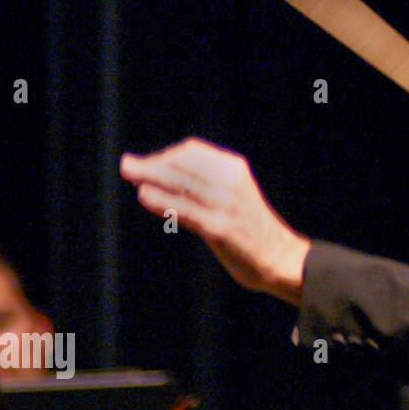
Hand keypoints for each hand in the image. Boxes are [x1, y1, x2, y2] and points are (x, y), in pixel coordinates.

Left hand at [119, 137, 310, 303]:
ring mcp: (226, 206)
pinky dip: (163, 202)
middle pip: (184, 165)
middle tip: (128, 165)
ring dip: (151, 177)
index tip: (147, 165)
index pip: (193, 152)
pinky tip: (145, 197)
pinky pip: (186, 211)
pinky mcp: (220, 229)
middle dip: (152, 164)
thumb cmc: (250, 229)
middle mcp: (231, 183)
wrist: (280, 258)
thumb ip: (205, 185)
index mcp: (235, 170)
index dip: (165, 154)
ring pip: (182, 184)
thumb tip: (159, 175)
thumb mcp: (233, 196)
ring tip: (130, 173)